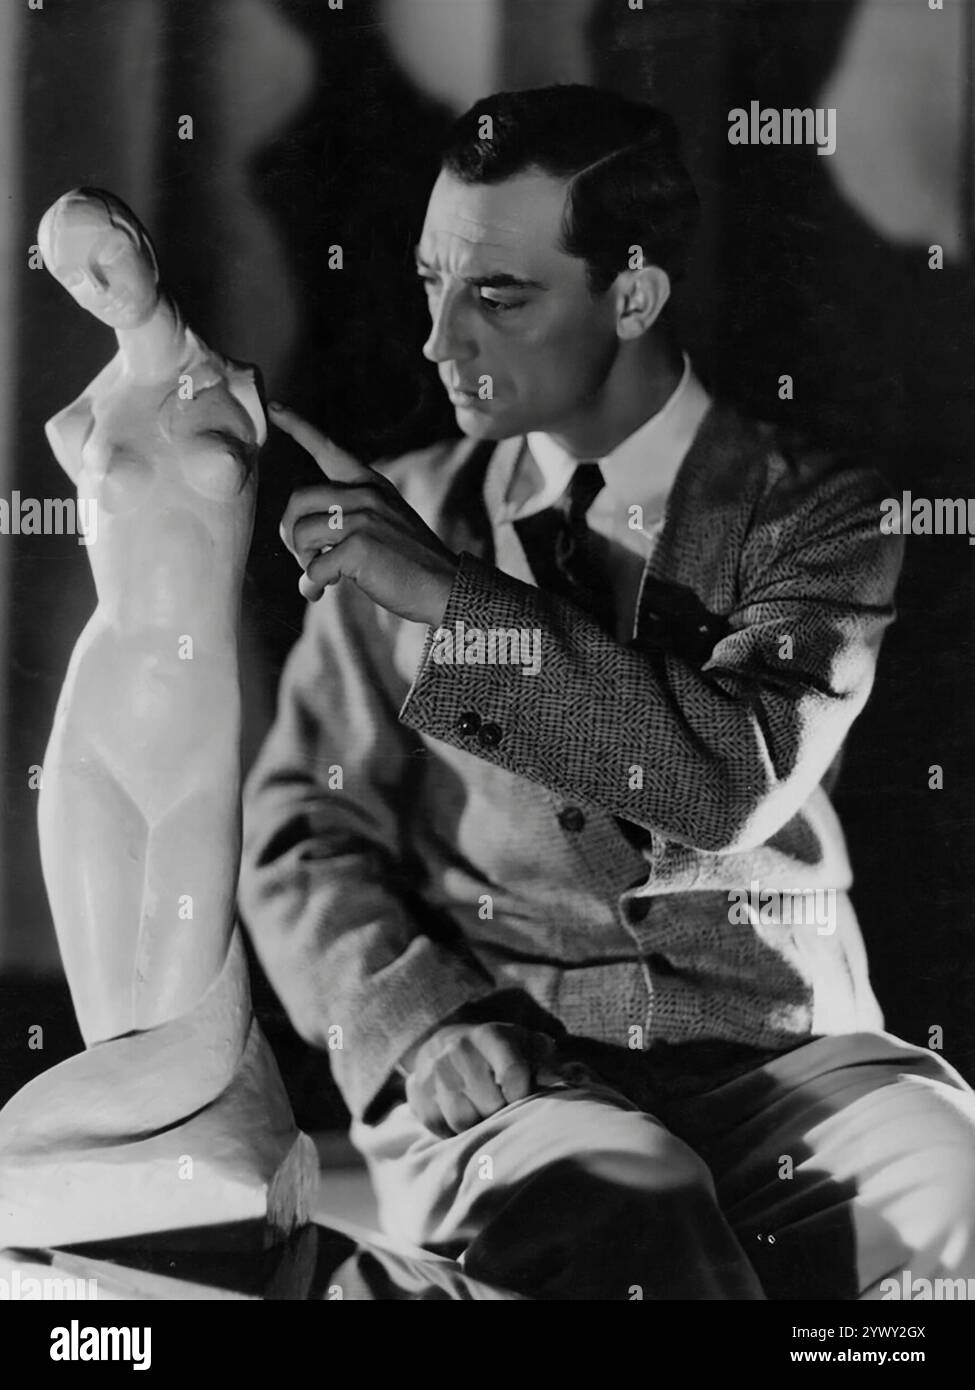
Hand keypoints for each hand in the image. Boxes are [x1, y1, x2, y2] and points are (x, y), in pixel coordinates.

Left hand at [271, 404, 459, 624]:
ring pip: (300, 534)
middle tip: (307, 558)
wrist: (445, 587)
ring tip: (323, 576)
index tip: (274, 409)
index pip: (329, 451)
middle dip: (291, 534)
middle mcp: (366, 495)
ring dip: (304, 562)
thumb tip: (302, 552)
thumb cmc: (412, 564)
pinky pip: (313, 568)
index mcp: (372, 485)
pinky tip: (325, 590)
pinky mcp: (358, 547)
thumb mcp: (385, 525)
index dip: (299, 428)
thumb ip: (347, 523)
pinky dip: (313, 584)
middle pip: (297, 500)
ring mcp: (363, 518)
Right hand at [402, 1022, 560, 1137]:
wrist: (445, 1040)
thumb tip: (565, 1081)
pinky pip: (439, 1127)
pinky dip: (453, 1130)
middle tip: (503, 1107)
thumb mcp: (526, 1044)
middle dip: (500, 1112)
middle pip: (488, 1104)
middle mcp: (458, 1050)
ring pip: (462, 1120)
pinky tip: (462, 1114)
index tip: (523, 1098)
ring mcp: (434, 1072)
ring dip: (477, 1123)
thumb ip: (547, 1060)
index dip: (523, 1094)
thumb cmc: (498, 1051)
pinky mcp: (418, 1093)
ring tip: (482, 1111)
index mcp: (490, 1036)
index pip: (512, 1074)